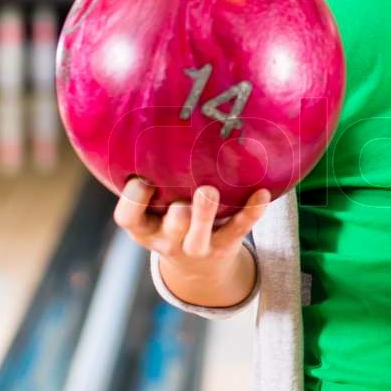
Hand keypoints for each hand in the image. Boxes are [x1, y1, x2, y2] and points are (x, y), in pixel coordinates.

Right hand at [114, 177, 269, 280]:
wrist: (197, 267)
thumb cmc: (169, 220)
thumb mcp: (151, 209)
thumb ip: (153, 180)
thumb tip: (157, 123)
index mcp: (144, 228)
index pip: (128, 217)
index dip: (132, 199)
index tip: (143, 179)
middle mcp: (168, 240)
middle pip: (172, 227)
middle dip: (178, 212)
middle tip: (188, 191)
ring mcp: (197, 247)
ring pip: (200, 237)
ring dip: (205, 214)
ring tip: (210, 190)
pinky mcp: (225, 245)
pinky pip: (239, 229)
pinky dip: (252, 211)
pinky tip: (262, 192)